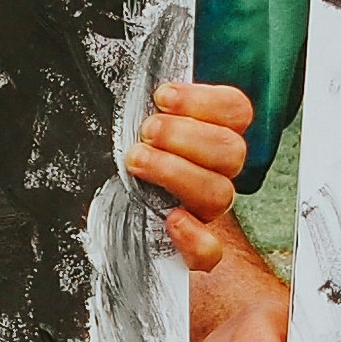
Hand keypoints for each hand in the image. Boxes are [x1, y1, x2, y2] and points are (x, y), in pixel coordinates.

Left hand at [123, 77, 251, 264]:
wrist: (105, 206)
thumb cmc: (123, 157)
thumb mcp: (132, 120)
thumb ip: (151, 104)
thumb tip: (150, 89)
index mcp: (209, 134)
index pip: (235, 111)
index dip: (203, 101)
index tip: (163, 98)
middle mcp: (214, 172)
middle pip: (231, 151)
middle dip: (183, 135)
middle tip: (148, 132)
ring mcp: (204, 211)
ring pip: (220, 193)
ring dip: (177, 172)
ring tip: (139, 161)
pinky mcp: (189, 247)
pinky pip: (208, 252)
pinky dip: (194, 237)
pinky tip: (173, 220)